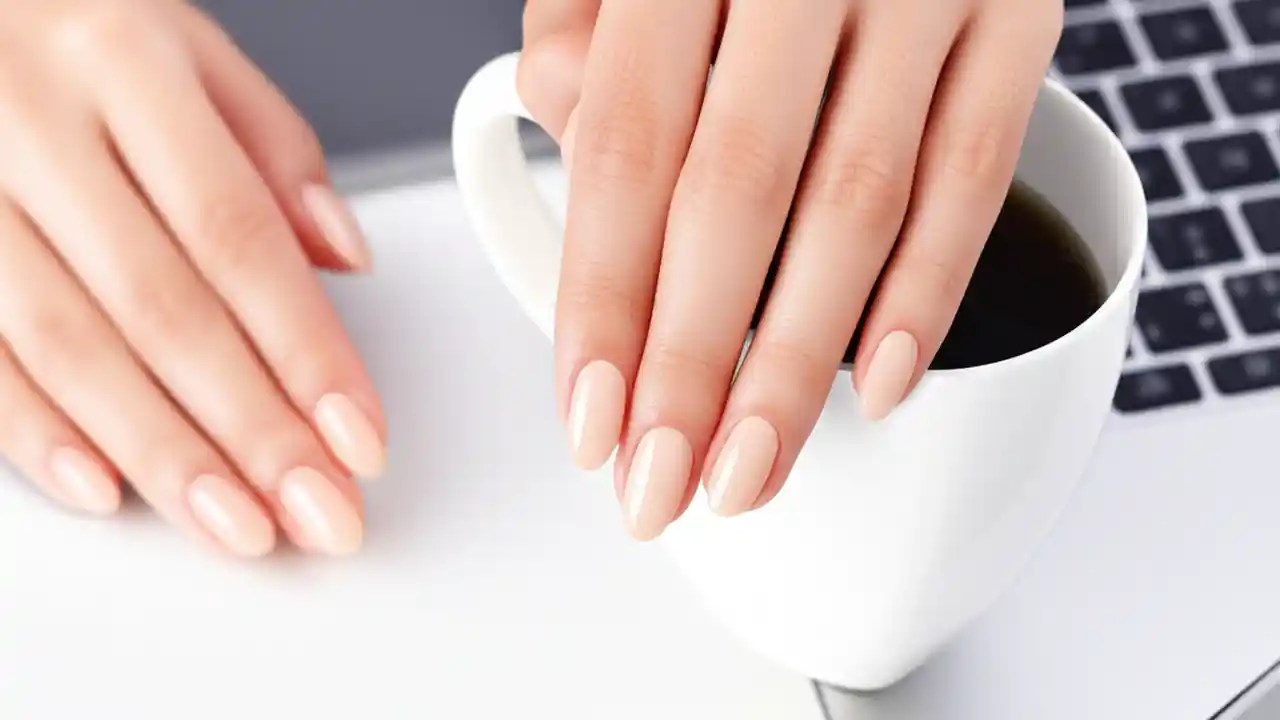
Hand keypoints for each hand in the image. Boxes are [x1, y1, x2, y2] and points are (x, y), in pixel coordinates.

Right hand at [0, 0, 385, 556]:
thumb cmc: (63, 20)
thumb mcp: (183, 42)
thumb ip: (273, 149)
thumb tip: (343, 255)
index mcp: (122, 59)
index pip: (237, 234)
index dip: (306, 350)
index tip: (358, 436)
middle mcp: (29, 118)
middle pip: (161, 304)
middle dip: (249, 427)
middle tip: (316, 508)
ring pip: (66, 341)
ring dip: (160, 451)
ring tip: (234, 523)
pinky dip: (35, 430)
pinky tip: (106, 487)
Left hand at [519, 0, 1062, 538]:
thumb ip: (588, 28)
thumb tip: (571, 127)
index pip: (628, 142)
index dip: (605, 295)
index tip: (589, 418)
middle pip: (740, 193)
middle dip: (694, 364)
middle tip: (661, 484)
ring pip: (858, 204)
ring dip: (799, 364)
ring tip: (753, 470)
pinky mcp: (1018, 9)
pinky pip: (974, 169)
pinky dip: (927, 291)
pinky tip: (876, 386)